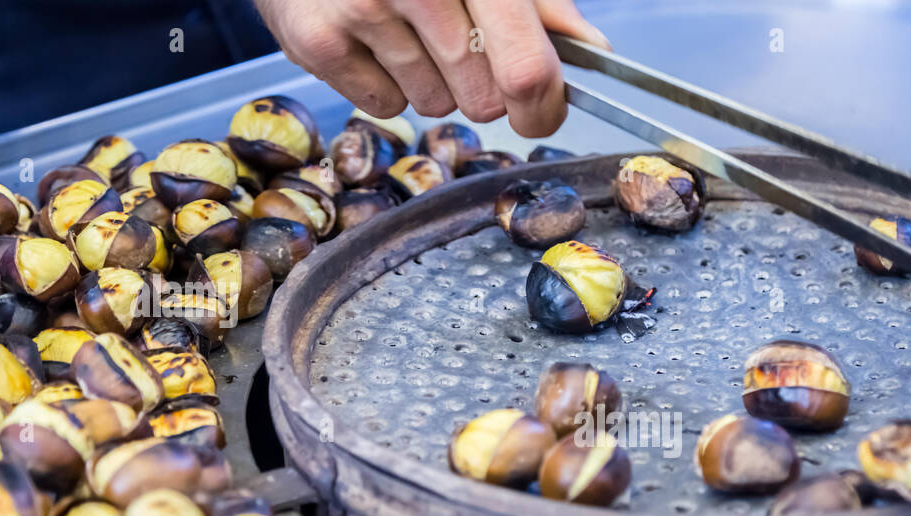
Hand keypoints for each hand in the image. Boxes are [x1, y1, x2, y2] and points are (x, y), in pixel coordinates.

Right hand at [254, 0, 609, 137]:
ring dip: (432, 82)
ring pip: (434, 105)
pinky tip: (374, 36)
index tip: (542, 111)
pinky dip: (386, 83)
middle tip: (457, 41)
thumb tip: (592, 51)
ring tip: (408, 27)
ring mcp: (361, 10)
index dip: (544, 107)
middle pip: (483, 100)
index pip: (525, 70)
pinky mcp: (318, 40)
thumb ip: (541, 5)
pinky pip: (385, 105)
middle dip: (482, 85)